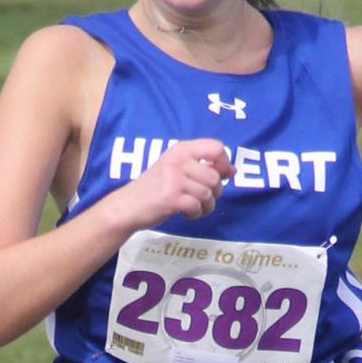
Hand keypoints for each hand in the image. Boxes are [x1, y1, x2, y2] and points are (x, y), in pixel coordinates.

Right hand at [108, 137, 232, 228]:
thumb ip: (204, 166)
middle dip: (213, 192)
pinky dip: (194, 214)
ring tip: (192, 206)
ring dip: (205, 206)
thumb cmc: (156, 187)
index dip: (223, 163)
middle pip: (215, 177)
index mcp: (181, 149)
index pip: (217, 148)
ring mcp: (173, 178)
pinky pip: (197, 207)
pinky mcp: (170, 197)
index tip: (218, 175)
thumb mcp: (179, 169)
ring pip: (208, 194)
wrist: (128, 205)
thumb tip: (233, 170)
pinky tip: (184, 212)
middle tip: (199, 197)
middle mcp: (178, 160)